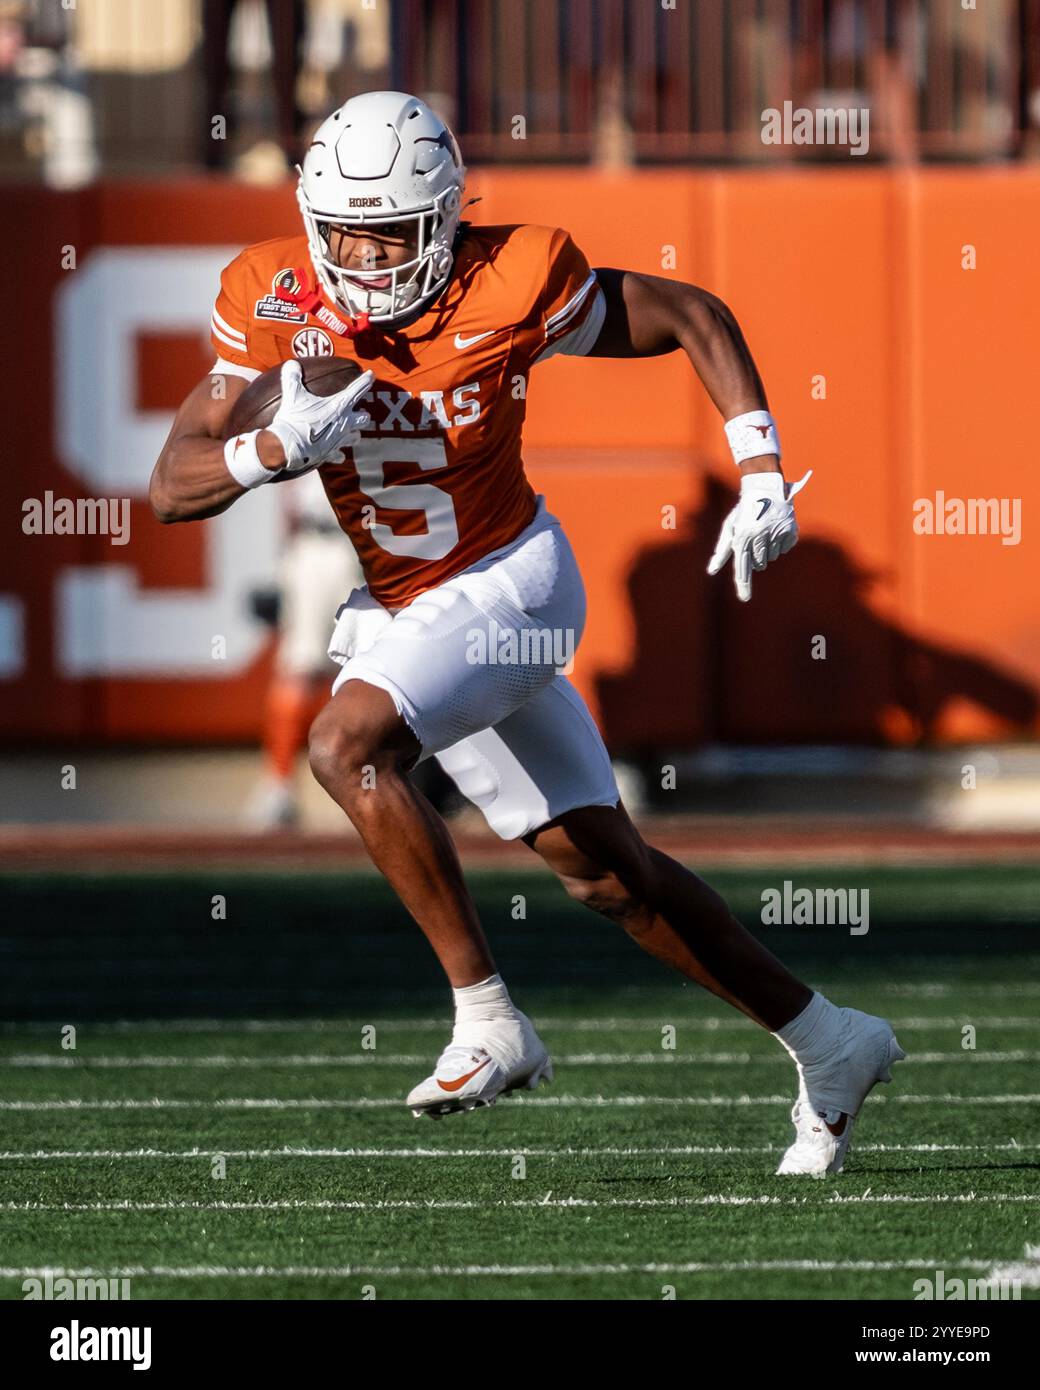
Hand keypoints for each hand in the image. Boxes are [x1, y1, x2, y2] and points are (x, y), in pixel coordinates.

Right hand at [267, 360, 373, 472]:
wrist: (288, 446)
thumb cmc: (293, 418)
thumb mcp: (292, 394)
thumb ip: (293, 377)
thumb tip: (292, 364)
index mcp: (339, 406)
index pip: (357, 389)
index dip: (366, 381)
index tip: (371, 374)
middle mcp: (344, 424)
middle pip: (364, 418)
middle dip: (363, 415)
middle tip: (358, 412)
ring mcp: (339, 440)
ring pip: (355, 437)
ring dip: (354, 433)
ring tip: (350, 431)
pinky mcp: (330, 453)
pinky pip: (339, 455)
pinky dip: (339, 454)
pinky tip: (338, 454)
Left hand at [707, 469, 811, 601]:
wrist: (765, 488)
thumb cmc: (743, 511)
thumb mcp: (729, 528)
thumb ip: (721, 550)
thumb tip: (711, 570)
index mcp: (742, 537)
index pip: (743, 567)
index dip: (743, 584)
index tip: (744, 599)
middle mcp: (759, 537)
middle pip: (758, 564)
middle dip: (755, 557)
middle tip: (753, 538)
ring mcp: (776, 534)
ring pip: (771, 558)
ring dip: (767, 550)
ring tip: (764, 531)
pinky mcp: (790, 531)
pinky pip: (784, 549)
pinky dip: (779, 544)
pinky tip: (774, 529)